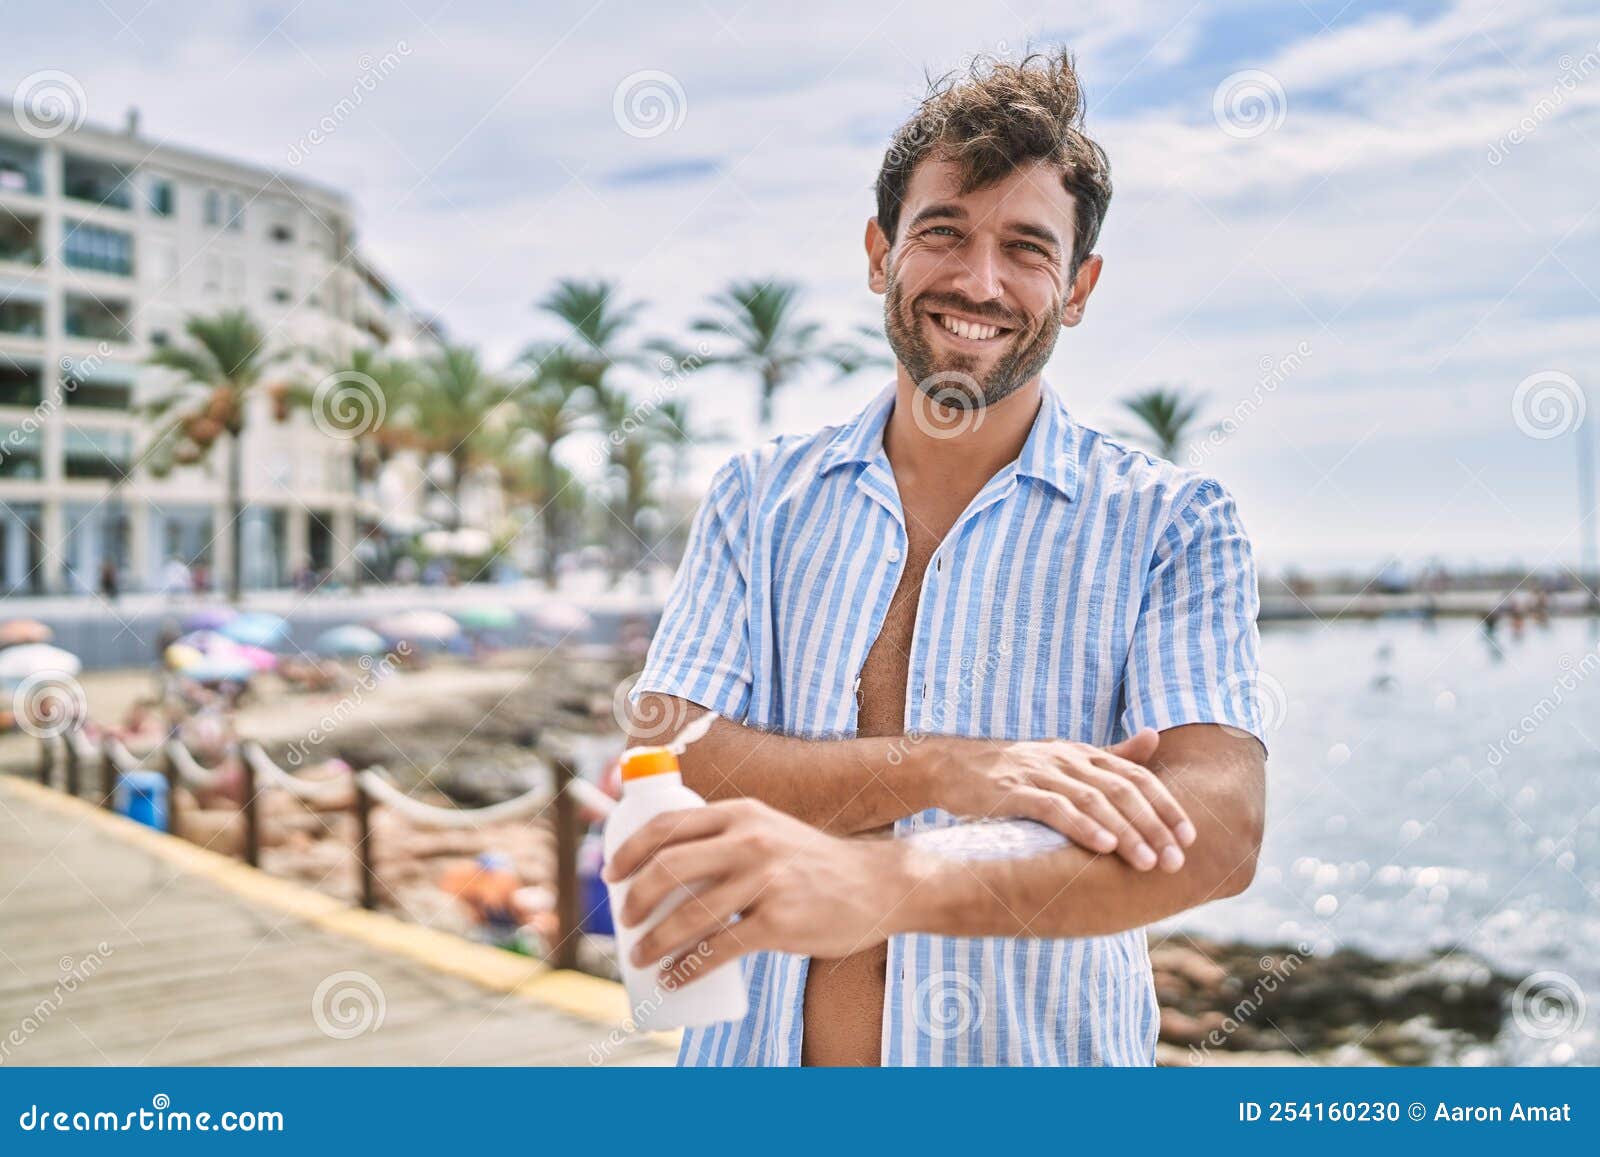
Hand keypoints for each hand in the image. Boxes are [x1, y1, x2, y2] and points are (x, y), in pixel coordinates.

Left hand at [603, 799, 915, 984]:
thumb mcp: (769, 830)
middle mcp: (750, 840)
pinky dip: (687, 968)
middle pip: (668, 868)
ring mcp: (765, 881)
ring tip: (640, 958)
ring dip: (653, 942)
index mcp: (740, 813)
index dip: (629, 850)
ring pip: (688, 914)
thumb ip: (727, 838)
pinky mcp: (779, 921)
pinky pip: (719, 950)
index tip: (611, 874)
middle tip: (624, 920)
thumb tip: (667, 865)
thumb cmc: (812, 864)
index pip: (666, 825)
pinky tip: (673, 979)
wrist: (876, 884)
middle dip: (634, 899)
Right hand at [934, 728, 1194, 871]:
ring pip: (1093, 801)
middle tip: (1176, 861)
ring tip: (1149, 862)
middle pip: (1122, 791)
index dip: (1166, 806)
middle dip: (1154, 827)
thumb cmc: (1014, 770)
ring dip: (1126, 832)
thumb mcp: (1065, 757)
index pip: (1137, 777)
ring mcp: (1040, 773)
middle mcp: (1067, 759)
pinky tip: (1103, 847)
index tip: (1189, 837)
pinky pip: (1054, 808)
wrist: (952, 767)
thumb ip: (1111, 752)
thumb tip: (1154, 736)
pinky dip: (1081, 826)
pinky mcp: (1013, 791)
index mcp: (1084, 753)